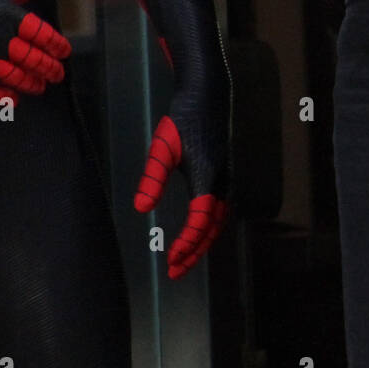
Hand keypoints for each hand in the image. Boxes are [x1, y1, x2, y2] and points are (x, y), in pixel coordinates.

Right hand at [0, 0, 70, 105]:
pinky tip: (10, 100)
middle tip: (58, 75)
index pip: (41, 34)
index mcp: (6, 14)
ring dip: (30, 84)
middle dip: (48, 69)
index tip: (64, 52)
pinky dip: (1, 97)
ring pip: (14, 77)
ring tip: (40, 88)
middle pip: (32, 59)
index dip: (56, 45)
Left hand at [133, 86, 229, 279]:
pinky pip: (219, 211)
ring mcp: (226, 178)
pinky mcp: (225, 175)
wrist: (208, 95)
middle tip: (174, 272)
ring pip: (217, 222)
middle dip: (194, 253)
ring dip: (201, 244)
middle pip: (211, 229)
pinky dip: (208, 229)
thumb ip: (152, 178)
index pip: (200, 221)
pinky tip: (195, 234)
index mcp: (207, 176)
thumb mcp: (162, 147)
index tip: (170, 259)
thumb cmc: (182, 119)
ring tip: (182, 260)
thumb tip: (141, 209)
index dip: (187, 244)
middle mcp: (222, 181)